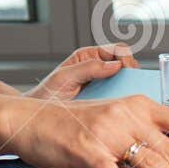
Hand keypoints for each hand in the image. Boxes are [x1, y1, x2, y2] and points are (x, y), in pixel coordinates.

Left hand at [25, 44, 139, 100]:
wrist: (36, 117)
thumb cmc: (47, 94)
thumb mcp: (64, 77)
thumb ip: (88, 67)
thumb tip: (115, 64)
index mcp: (90, 57)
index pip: (117, 49)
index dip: (126, 57)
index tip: (127, 70)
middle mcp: (99, 69)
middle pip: (126, 65)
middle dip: (132, 74)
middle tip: (131, 86)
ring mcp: (103, 87)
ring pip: (126, 83)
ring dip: (130, 89)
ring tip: (128, 98)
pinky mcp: (104, 103)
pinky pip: (121, 100)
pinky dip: (125, 103)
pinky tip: (122, 109)